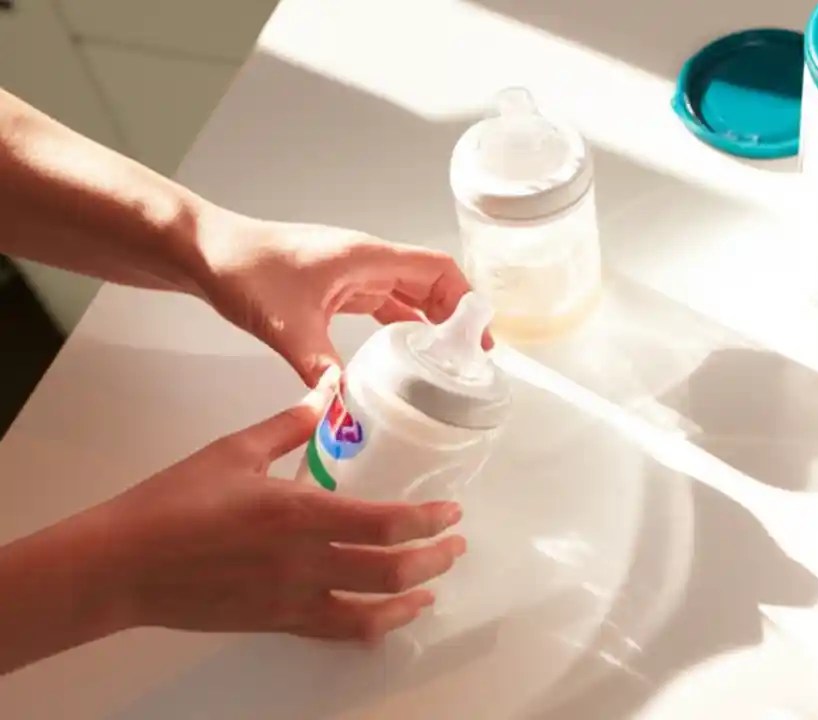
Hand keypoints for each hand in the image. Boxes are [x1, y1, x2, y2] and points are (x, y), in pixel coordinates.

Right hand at [105, 382, 466, 640]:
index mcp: (299, 513)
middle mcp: (305, 562)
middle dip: (435, 560)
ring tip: (433, 587)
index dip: (429, 520)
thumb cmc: (174, 502)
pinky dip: (371, 625)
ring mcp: (292, 598)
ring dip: (412, 599)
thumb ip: (289, 425)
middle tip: (456, 546)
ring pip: (371, 611)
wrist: (122, 565)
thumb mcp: (234, 450)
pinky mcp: (276, 621)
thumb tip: (326, 394)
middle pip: (391, 571)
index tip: (452, 512)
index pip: (386, 522)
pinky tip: (386, 617)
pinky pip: (336, 631)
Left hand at [195, 210, 489, 386]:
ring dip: (430, 321)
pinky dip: (400, 324)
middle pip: (430, 282)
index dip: (465, 300)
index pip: (438, 270)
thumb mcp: (286, 324)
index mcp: (368, 258)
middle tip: (468, 358)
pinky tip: (402, 353)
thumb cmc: (244, 269)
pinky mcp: (336, 286)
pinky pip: (383, 302)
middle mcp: (367, 261)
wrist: (205, 252)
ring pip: (408, 292)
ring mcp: (352, 273)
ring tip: (445, 360)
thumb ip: (320, 366)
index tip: (478, 336)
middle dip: (455, 317)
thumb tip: (345, 407)